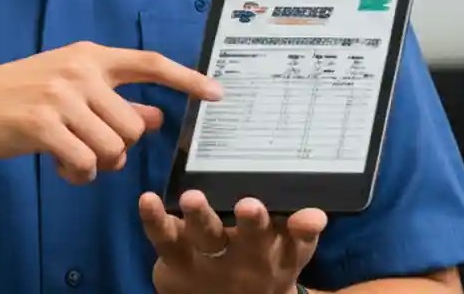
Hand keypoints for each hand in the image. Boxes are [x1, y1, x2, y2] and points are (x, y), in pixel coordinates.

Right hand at [0, 41, 222, 183]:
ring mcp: (61, 95)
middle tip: (91, 150)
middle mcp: (79, 70)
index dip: (187, 79)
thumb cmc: (17, 99)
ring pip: (113, 146)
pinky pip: (84, 163)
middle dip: (119, 149)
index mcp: (89, 56)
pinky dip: (77, 174)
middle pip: (134, 125)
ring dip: (97, 164)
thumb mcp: (69, 91)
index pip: (150, 63)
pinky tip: (59, 165)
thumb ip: (113, 101)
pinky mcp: (42, 123)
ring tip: (70, 156)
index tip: (217, 92)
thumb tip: (156, 116)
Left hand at [140, 190, 327, 293]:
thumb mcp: (288, 253)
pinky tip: (147, 199)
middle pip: (250, 238)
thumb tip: (316, 215)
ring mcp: (207, 259)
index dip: (301, 228)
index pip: (294, 240)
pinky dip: (154, 219)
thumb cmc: (262, 265)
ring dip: (200, 217)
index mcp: (275, 251)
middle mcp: (244, 256)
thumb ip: (302, 233)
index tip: (308, 216)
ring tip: (193, 198)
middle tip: (248, 205)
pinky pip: (163, 238)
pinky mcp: (175, 259)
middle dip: (251, 222)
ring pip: (206, 237)